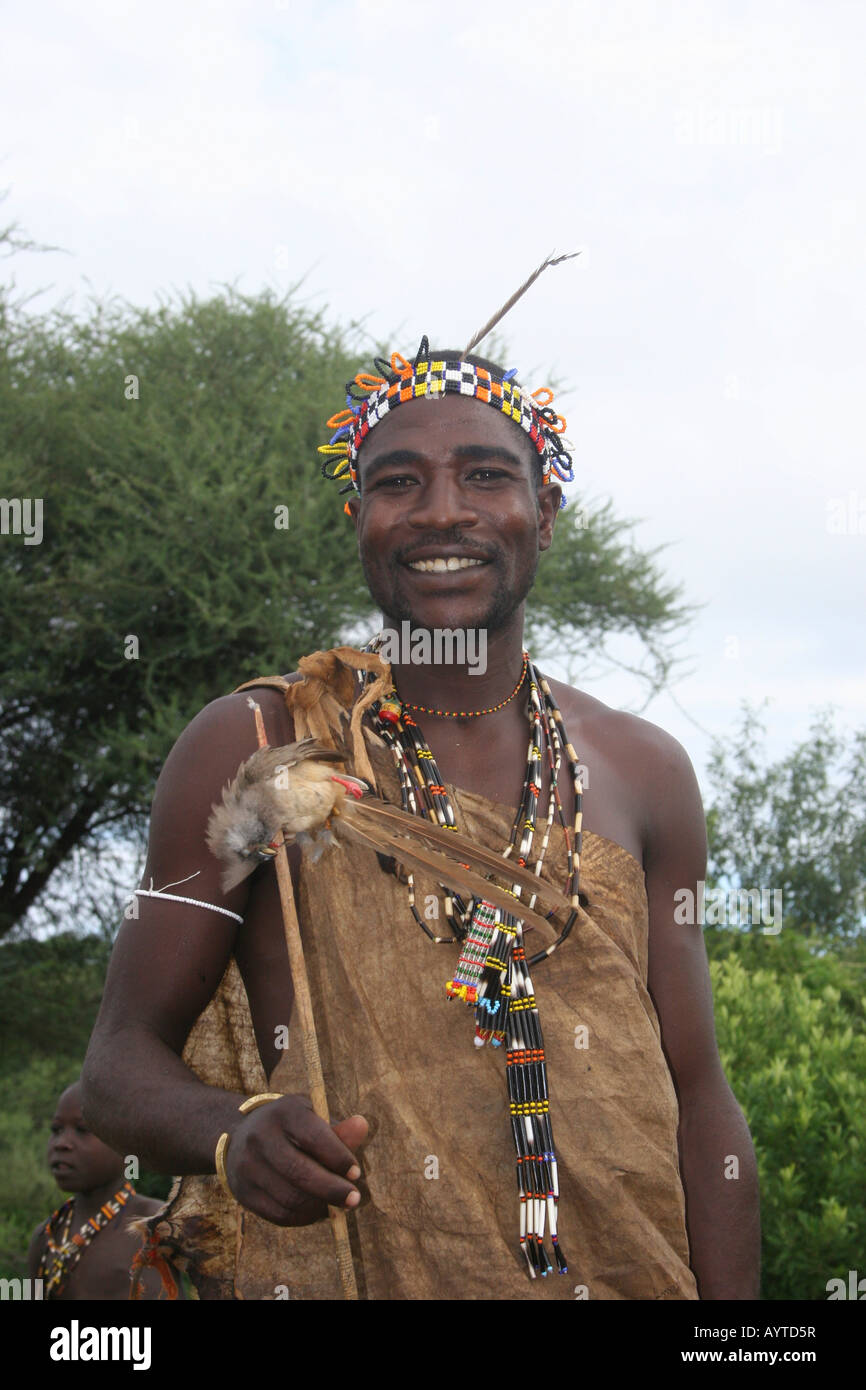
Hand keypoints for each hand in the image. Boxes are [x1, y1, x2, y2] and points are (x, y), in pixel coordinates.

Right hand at [224, 1095, 367, 1226]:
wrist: (243, 1136)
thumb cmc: (291, 1127)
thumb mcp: (312, 1117)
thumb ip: (337, 1129)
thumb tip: (362, 1125)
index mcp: (283, 1112)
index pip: (313, 1137)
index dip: (338, 1158)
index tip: (356, 1173)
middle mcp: (260, 1137)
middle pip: (299, 1172)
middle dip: (332, 1189)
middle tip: (354, 1199)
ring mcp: (248, 1166)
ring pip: (290, 1198)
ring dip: (320, 1207)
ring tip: (338, 1204)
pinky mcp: (244, 1192)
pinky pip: (279, 1214)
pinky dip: (304, 1217)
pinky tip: (317, 1210)